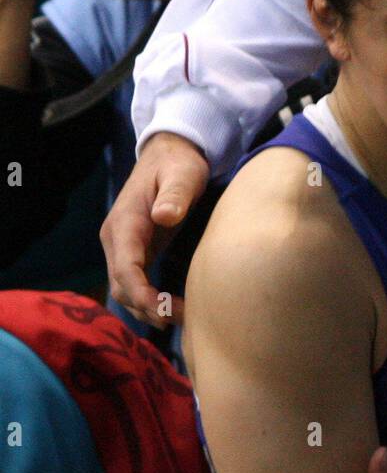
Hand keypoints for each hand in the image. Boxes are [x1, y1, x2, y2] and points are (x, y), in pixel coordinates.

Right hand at [101, 132, 209, 326]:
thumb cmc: (179, 163)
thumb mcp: (183, 174)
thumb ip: (175, 194)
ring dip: (146, 308)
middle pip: (121, 285)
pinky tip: (171, 309)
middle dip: (146, 307)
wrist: (169, 153)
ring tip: (180, 319)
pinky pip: (134, 282)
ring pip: (125, 289)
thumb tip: (164, 216)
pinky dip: (147, 300)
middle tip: (181, 320)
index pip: (126, 268)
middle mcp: (117, 238)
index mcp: (125, 222)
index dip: (142, 294)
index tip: (164, 311)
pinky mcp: (135, 250)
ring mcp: (123, 245)